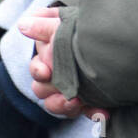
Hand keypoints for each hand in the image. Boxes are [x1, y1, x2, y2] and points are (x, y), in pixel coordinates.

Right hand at [19, 9, 109, 126]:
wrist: (114, 38)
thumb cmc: (83, 27)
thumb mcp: (64, 24)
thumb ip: (44, 25)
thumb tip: (23, 24)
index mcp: (48, 59)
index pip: (36, 69)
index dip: (39, 71)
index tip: (46, 72)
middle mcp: (55, 76)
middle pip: (43, 91)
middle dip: (52, 92)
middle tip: (67, 94)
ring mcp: (72, 89)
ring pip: (59, 105)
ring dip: (67, 106)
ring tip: (80, 103)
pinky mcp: (89, 100)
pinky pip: (87, 112)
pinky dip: (94, 113)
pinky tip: (103, 113)